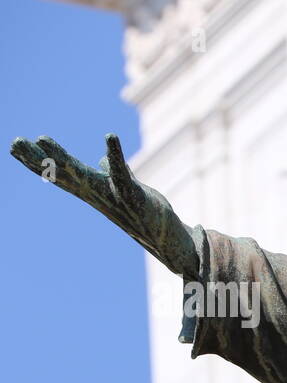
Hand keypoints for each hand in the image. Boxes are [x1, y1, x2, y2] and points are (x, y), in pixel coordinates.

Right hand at [11, 133, 198, 275]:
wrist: (167, 238)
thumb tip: (103, 158)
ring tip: (42, 138)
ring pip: (83, 175)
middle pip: (62, 174)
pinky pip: (122, 174)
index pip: (59, 173)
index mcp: (92, 189)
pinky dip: (115, 155)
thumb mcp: (125, 186)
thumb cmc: (144, 211)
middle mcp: (97, 194)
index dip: (37, 161)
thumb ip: (113, 170)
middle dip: (37, 159)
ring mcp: (113, 196)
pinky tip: (110, 136)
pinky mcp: (133, 195)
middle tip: (13, 142)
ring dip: (62, 158)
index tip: (14, 146)